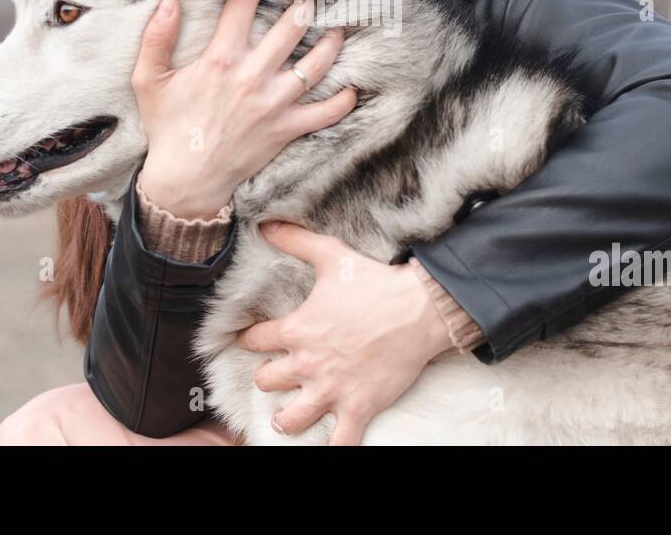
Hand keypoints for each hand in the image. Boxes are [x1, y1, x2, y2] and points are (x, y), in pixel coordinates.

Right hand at [134, 0, 357, 219]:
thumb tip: (169, 1)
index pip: (242, 7)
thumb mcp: (148, 81)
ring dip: (331, 43)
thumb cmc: (168, 128)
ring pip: (316, 65)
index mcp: (219, 60)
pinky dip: (343, 100)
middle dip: (305, 6)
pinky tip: (351, 87)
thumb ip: (156, 38)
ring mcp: (273, 103)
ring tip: (337, 29)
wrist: (185, 180)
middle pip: (291, 29)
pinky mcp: (286, 129)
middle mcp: (252, 76)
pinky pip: (325, 112)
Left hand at [237, 221, 455, 444]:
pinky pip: (339, 443)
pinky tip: (330, 443)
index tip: (253, 340)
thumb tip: (266, 222)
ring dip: (287, 418)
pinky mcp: (358, 407)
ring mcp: (332, 390)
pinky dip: (333, 447)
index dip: (251, 339)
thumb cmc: (374, 283)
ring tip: (289, 415)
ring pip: (290, 420)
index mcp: (297, 329)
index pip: (255, 341)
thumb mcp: (331, 255)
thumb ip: (296, 240)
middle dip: (269, 378)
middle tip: (278, 375)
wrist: (419, 310)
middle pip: (266, 381)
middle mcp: (308, 364)